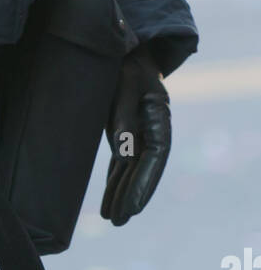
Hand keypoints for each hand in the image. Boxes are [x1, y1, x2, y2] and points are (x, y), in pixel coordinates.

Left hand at [101, 42, 170, 226]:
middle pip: (142, 170)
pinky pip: (122, 162)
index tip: (134, 206)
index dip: (144, 184)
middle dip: (131, 196)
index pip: (154, 158)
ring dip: (121, 193)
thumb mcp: (125, 84)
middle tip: (118, 220)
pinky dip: (115, 180)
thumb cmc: (126, 63)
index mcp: (159, 118)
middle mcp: (152, 131)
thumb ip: (124, 117)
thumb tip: (124, 156)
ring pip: (131, 170)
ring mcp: (138, 133)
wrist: (125, 48)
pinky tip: (110, 199)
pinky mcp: (125, 133)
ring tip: (111, 219)